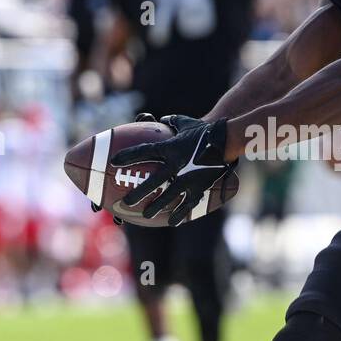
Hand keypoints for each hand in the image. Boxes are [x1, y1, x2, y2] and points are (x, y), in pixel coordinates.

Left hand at [110, 114, 234, 226]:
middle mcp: (176, 165)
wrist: (227, 141)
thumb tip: (160, 119)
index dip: (128, 157)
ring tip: (145, 215)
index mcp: (170, 148)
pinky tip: (172, 222)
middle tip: (126, 202)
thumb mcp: (186, 123)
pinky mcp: (200, 187)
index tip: (113, 162)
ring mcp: (188, 178)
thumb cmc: (206, 130)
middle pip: (152, 182)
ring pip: (168, 197)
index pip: (144, 151)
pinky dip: (179, 213)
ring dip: (155, 207)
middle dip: (138, 193)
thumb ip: (171, 122)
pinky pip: (187, 203)